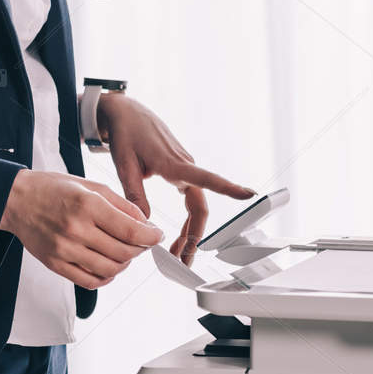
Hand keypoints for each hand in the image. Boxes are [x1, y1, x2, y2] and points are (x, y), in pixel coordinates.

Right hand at [0, 169, 162, 288]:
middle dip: (140, 249)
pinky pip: (89, 281)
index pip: (131, 230)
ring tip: (125, 253)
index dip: (151, 236)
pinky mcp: (55, 264)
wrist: (17, 200)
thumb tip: (145, 224)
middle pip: (124, 253)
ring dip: (125, 264)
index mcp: (87, 205)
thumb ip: (121, 204)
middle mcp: (76, 229)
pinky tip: (109, 267)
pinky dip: (106, 277)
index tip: (157, 235)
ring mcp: (64, 249)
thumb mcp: (91, 186)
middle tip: (142, 243)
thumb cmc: (54, 189)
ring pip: (110, 270)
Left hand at [96, 94, 255, 264]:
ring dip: (190, 231)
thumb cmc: (125, 134)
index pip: (206, 178)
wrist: (126, 113)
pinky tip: (181, 234)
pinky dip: (187, 220)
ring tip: (179, 253)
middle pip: (200, 207)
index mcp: (173, 163)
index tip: (249, 195)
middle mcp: (184, 166)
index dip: (228, 188)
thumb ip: (134, 195)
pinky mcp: (180, 170)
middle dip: (195, 236)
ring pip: (196, 206)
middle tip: (184, 260)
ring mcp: (184, 168)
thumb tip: (145, 223)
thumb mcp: (124, 165)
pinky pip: (190, 199)